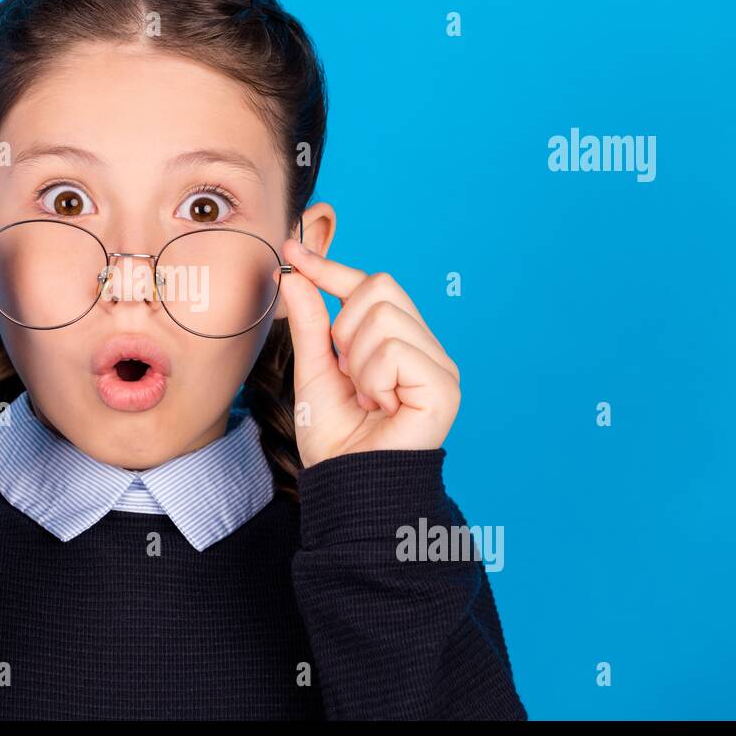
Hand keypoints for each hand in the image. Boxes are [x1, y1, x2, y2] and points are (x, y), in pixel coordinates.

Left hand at [279, 239, 460, 467]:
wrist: (345, 484)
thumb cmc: (334, 437)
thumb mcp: (312, 369)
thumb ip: (309, 321)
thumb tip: (295, 273)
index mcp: (398, 341)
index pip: (369, 284)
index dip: (330, 267)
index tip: (291, 251)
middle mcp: (424, 347)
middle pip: (378, 288)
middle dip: (344, 328)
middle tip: (347, 374)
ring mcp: (439, 365)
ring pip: (382, 318)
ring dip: (356, 362)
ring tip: (365, 397)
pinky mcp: (444, 386)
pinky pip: (394, 350)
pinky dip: (372, 379)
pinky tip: (380, 406)